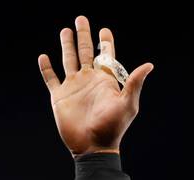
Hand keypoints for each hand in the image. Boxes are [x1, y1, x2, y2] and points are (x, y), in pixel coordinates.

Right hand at [38, 16, 152, 155]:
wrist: (93, 147)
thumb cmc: (113, 128)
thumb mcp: (127, 104)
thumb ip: (135, 83)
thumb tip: (149, 65)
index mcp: (105, 80)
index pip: (105, 56)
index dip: (105, 42)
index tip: (104, 30)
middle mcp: (89, 80)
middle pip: (85, 52)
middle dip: (83, 35)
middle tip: (81, 19)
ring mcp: (74, 87)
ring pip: (68, 60)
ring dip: (67, 45)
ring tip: (65, 30)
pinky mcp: (60, 97)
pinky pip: (51, 79)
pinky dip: (46, 68)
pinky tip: (44, 57)